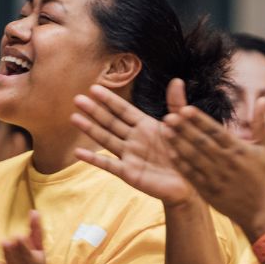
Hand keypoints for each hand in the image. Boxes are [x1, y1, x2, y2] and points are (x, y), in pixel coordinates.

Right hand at [71, 83, 195, 204]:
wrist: (190, 184)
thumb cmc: (186, 153)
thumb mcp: (182, 126)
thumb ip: (177, 104)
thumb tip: (177, 80)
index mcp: (145, 126)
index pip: (123, 110)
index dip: (109, 99)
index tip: (94, 88)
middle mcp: (134, 139)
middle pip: (110, 122)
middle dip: (94, 110)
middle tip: (78, 99)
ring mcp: (129, 156)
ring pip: (106, 139)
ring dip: (90, 129)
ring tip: (74, 117)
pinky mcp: (128, 173)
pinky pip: (108, 165)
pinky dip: (93, 159)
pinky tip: (79, 152)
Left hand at [163, 92, 264, 236]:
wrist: (261, 211)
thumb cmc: (263, 177)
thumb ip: (260, 123)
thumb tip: (262, 99)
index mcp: (239, 149)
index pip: (215, 130)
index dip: (199, 119)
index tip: (185, 108)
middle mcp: (226, 162)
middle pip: (201, 141)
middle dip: (184, 128)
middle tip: (169, 116)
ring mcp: (216, 177)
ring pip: (194, 157)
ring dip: (178, 143)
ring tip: (166, 130)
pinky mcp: (209, 191)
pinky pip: (191, 175)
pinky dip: (180, 164)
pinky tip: (170, 152)